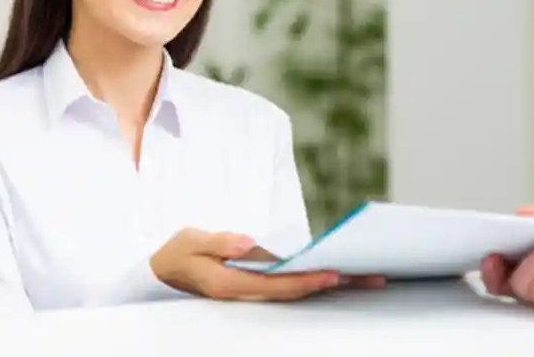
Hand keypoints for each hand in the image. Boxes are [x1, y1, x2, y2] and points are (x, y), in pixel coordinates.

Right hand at [150, 229, 383, 300]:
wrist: (164, 270)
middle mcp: (247, 292)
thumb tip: (249, 242)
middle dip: (332, 285)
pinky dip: (316, 279)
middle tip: (369, 279)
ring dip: (331, 285)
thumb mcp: (192, 241)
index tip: (333, 274)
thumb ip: (220, 241)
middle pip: (296, 292)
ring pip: (298, 291)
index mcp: (231, 284)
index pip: (277, 285)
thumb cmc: (178, 252)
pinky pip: (292, 284)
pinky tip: (337, 275)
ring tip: (366, 278)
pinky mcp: (258, 284)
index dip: (306, 281)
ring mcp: (254, 291)